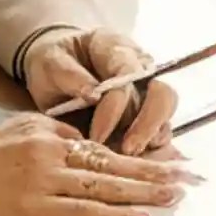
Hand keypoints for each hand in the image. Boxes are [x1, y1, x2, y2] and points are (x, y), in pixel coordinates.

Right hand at [0, 114, 190, 215]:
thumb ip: (50, 134)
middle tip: (184, 176)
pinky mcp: (33, 208)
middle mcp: (47, 151)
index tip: (162, 161)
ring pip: (103, 185)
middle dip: (150, 170)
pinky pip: (83, 211)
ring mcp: (41, 179)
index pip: (98, 145)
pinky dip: (115, 215)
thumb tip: (85, 148)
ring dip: (143, 190)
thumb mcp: (13, 131)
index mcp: (43, 131)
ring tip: (172, 195)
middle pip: (110, 162)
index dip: (133, 155)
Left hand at [23, 28, 177, 155]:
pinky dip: (151, 154)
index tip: (96, 133)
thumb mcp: (50, 61)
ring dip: (149, 144)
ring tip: (128, 164)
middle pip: (163, 96)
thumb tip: (93, 93)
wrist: (54, 70)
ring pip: (165, 119)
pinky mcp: (146, 118)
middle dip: (147, 126)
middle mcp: (140, 68)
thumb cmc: (53, 62)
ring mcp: (146, 94)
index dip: (115, 106)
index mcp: (116, 48)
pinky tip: (134, 168)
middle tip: (127, 150)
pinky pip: (159, 137)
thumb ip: (69, 74)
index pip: (129, 74)